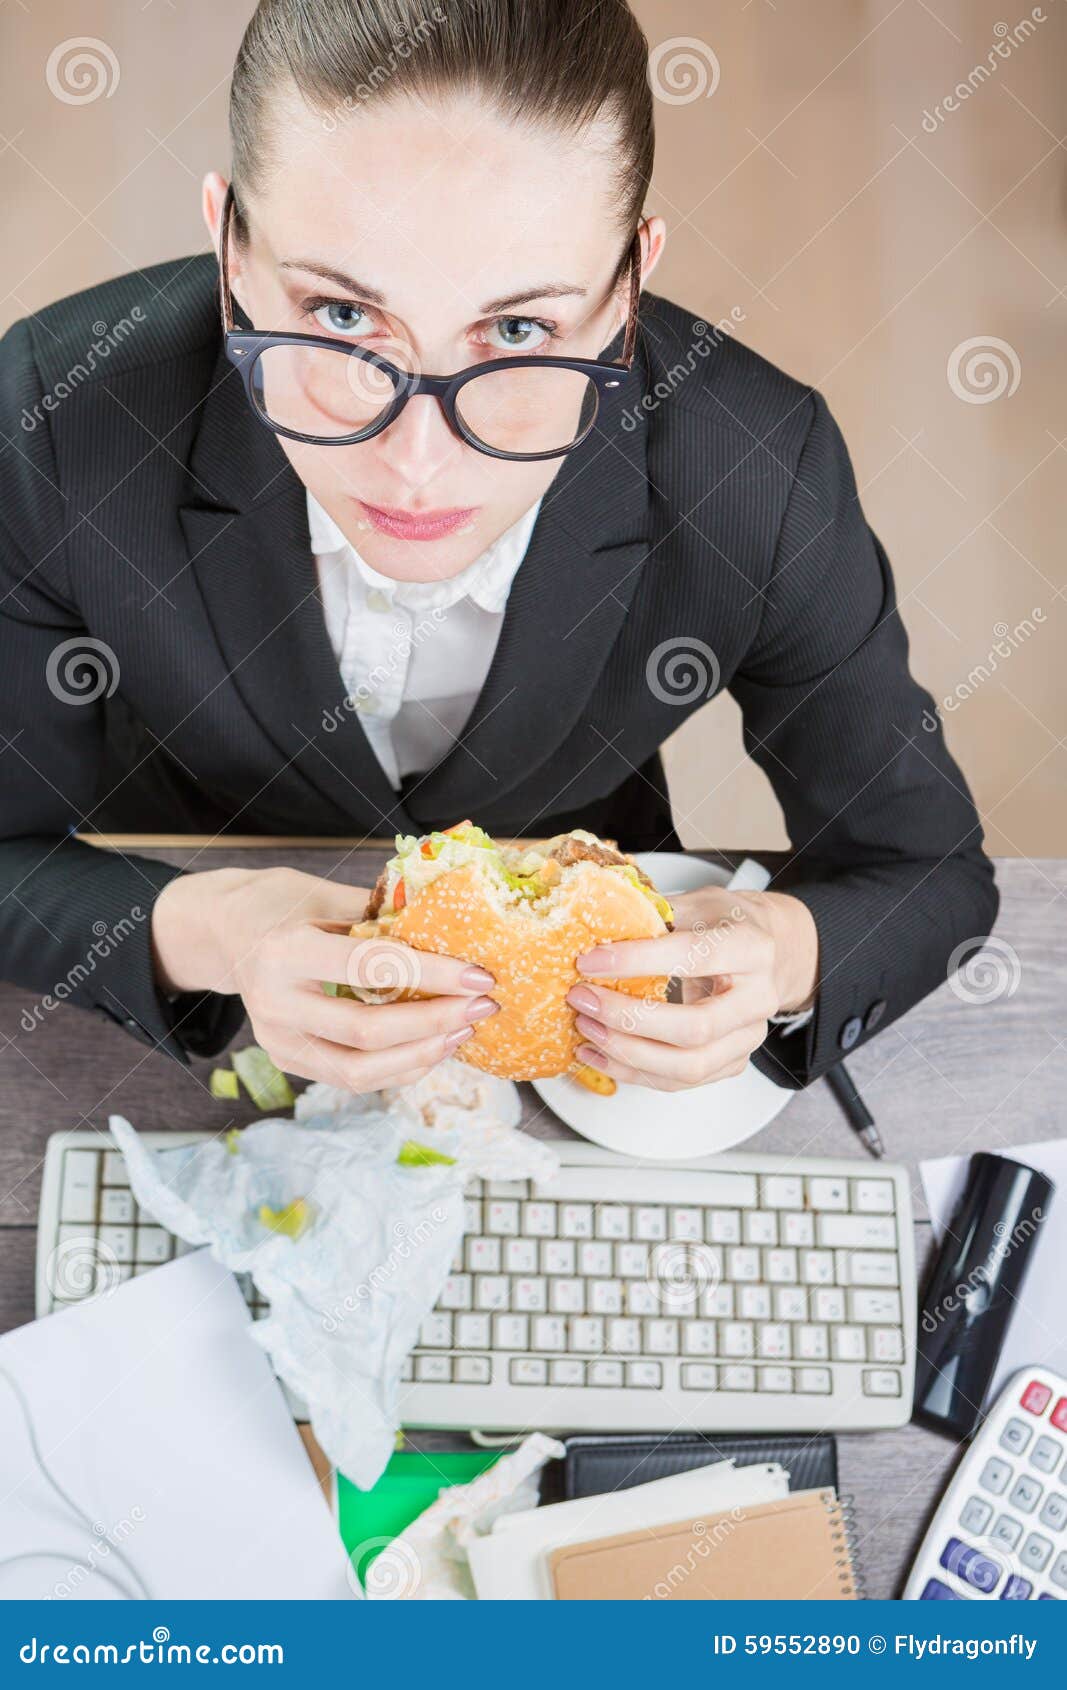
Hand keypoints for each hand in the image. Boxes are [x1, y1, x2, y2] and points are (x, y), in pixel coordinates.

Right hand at [151, 866, 496, 1091]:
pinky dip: (397, 1069)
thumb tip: (454, 927)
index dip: (433, 976)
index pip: (371, 968)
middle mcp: (274, 1001)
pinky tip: (433, 1048)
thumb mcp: (327, 894)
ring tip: (463, 1033)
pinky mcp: (284, 1058)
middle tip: (483, 1009)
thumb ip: (381, 914)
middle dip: (435, 1023)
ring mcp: (274, 1038)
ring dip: (420, 1056)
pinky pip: (348, 1078)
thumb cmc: (284, 903)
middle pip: (367, 1031)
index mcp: (284, 949)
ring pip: (358, 1070)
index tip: (480, 977)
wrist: (222, 930)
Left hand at [566, 887, 818, 1090]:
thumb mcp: (696, 902)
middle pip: (694, 1028)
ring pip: (687, 1066)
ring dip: (626, 1052)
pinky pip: (678, 1081)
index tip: (590, 961)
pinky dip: (631, 1071)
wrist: (769, 951)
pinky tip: (596, 1054)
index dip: (638, 961)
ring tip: (585, 1029)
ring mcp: (748, 1037)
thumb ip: (654, 915)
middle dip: (628, 1018)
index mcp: (751, 948)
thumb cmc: (726, 923)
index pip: (694, 957)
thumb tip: (594, 927)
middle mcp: (758, 999)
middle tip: (583, 999)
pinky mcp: (732, 1062)